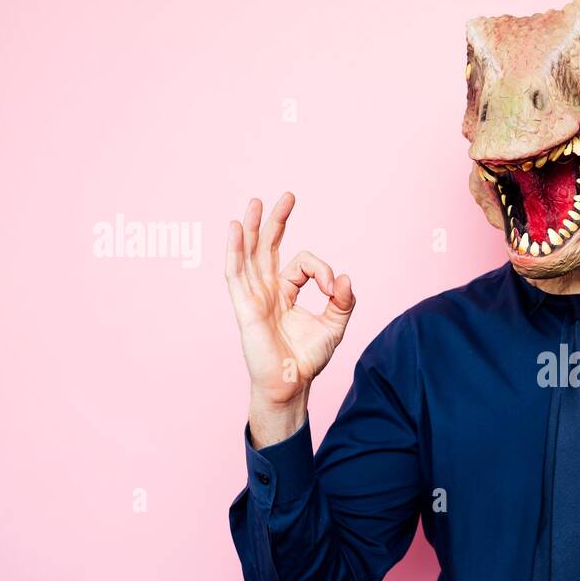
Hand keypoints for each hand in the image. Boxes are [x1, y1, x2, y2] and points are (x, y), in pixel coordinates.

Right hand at [224, 193, 355, 446]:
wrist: (291, 384)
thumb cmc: (307, 359)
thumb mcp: (334, 326)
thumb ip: (342, 301)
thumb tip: (344, 277)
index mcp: (285, 292)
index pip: (301, 263)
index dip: (320, 269)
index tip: (332, 289)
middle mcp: (266, 291)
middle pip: (267, 247)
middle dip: (276, 221)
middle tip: (288, 196)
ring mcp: (253, 298)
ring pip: (249, 255)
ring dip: (251, 228)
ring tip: (254, 201)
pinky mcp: (245, 308)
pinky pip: (236, 274)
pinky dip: (235, 251)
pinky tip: (235, 229)